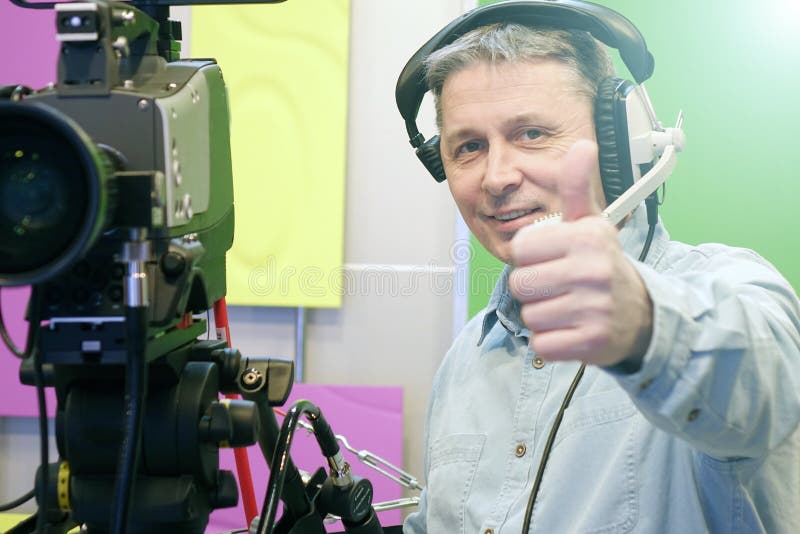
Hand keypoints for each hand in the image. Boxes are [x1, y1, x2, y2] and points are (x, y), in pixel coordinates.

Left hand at [508, 140, 652, 367]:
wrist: (641, 315)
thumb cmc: (601, 266)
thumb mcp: (590, 224)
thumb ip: (576, 187)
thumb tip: (581, 144)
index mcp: (588, 237)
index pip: (521, 249)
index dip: (532, 257)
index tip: (555, 259)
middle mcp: (593, 271)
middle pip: (519, 284)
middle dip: (534, 289)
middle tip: (561, 287)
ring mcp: (594, 309)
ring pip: (529, 316)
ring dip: (543, 316)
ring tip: (568, 307)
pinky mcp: (591, 343)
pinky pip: (541, 344)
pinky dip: (551, 342)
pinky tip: (572, 330)